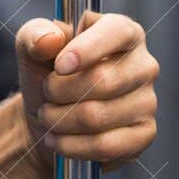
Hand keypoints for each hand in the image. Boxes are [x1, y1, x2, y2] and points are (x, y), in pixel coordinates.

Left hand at [15, 11, 158, 171]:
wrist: (48, 117)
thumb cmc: (46, 75)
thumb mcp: (31, 48)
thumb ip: (34, 35)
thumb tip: (50, 39)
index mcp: (123, 31)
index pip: (116, 32)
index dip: (86, 50)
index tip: (59, 66)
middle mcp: (143, 64)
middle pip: (101, 80)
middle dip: (58, 91)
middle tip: (45, 94)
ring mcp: (147, 101)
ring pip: (96, 116)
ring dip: (58, 120)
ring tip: (47, 115)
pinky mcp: (144, 134)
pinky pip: (105, 145)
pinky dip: (71, 146)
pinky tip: (58, 139)